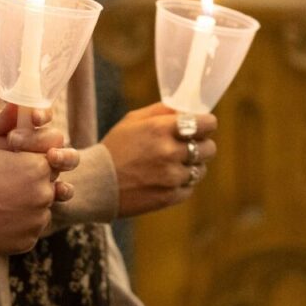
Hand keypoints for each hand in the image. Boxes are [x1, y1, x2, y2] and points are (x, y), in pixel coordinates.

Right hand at [0, 105, 73, 254]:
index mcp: (38, 167)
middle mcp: (44, 195)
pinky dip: (19, 224)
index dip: (32, 158)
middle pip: (48, 183)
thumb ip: (23, 134)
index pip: (51, 158)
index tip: (14, 162)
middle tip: (4, 183)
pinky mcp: (28, 242)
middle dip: (32, 180)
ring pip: (41, 207)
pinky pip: (30, 228)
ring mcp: (37, 221)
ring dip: (28, 203)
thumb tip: (39, 126)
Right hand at [100, 103, 217, 217]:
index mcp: (162, 128)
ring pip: (201, 168)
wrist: (96, 185)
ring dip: (192, 165)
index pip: (206, 124)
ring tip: (172, 164)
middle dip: (201, 145)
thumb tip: (188, 108)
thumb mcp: (134, 120)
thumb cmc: (115, 148)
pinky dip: (182, 183)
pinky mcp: (170, 197)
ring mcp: (172, 177)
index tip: (203, 126)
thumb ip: (163, 111)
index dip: (206, 124)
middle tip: (188, 146)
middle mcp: (170, 152)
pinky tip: (165, 179)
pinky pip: (190, 187)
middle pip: (209, 147)